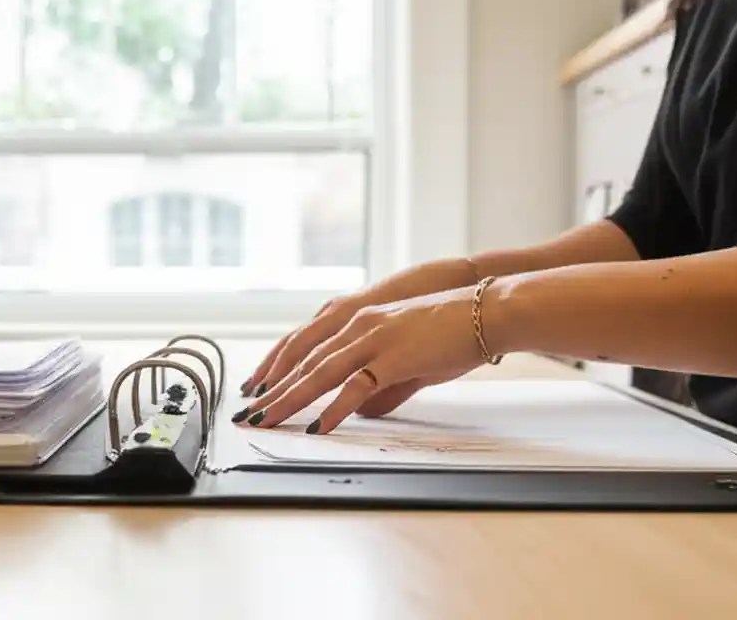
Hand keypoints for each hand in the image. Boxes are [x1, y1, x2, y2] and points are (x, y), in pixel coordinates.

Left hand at [240, 259, 478, 397]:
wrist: (489, 311)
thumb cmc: (452, 333)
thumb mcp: (408, 361)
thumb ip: (383, 386)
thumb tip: (361, 411)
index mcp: (357, 321)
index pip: (303, 346)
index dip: (275, 369)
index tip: (255, 390)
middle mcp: (357, 325)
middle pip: (302, 361)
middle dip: (272, 389)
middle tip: (247, 413)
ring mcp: (374, 338)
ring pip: (320, 373)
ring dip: (290, 399)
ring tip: (267, 420)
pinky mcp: (394, 355)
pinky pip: (356, 385)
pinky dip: (334, 408)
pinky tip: (319, 425)